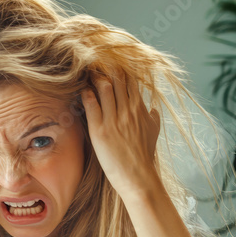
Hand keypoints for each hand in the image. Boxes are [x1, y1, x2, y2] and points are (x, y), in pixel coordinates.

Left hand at [81, 72, 161, 198]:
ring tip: (86, 69)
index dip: (120, 67)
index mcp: (140, 108)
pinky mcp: (100, 131)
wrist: (138, 177)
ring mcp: (114, 120)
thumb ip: (153, 117)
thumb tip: (154, 107)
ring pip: (104, 87)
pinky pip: (92, 105)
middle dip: (106, 67)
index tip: (110, 60)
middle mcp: (128, 110)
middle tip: (94, 59)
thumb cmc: (144, 156)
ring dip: (95, 76)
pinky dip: (86, 93)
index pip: (130, 80)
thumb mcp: (153, 132)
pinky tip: (81, 88)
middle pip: (117, 79)